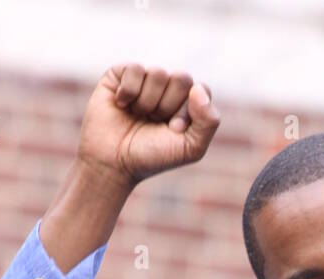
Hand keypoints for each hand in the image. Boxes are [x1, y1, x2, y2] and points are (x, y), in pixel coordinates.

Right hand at [77, 62, 220, 190]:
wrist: (114, 163)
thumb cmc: (153, 157)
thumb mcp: (191, 148)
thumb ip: (209, 122)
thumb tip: (198, 88)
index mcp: (187, 102)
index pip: (200, 90)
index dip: (187, 111)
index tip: (174, 130)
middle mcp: (167, 87)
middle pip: (182, 78)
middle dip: (168, 106)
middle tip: (154, 122)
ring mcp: (145, 79)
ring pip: (158, 73)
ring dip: (147, 103)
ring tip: (137, 116)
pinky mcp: (121, 73)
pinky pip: (135, 70)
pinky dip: (129, 92)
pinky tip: (122, 105)